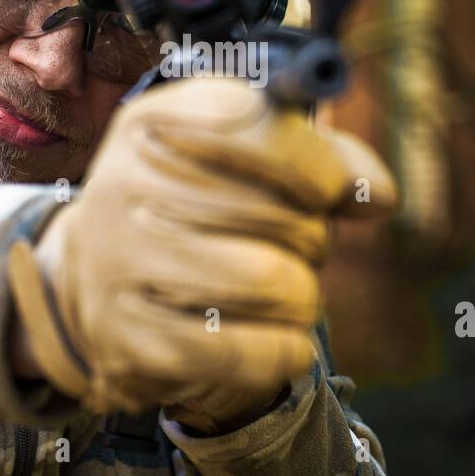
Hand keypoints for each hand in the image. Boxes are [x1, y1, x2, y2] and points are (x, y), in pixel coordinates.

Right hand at [7, 77, 394, 420]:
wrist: (94, 277)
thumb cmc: (191, 203)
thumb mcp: (240, 154)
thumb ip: (322, 158)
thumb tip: (380, 195)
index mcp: (155, 123)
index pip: (262, 130)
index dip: (321, 167)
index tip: (334, 190)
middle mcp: (125, 185)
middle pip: (282, 217)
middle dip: (313, 237)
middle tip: (299, 245)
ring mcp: (119, 265)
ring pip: (272, 284)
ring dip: (304, 294)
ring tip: (286, 290)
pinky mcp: (130, 341)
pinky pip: (250, 351)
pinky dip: (286, 347)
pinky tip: (277, 335)